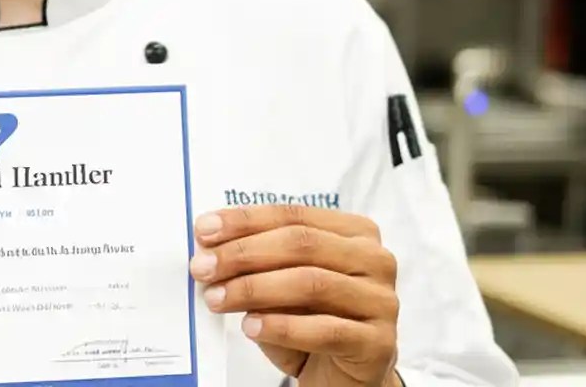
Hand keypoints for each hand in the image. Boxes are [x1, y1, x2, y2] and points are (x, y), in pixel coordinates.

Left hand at [189, 206, 401, 386]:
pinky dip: (282, 326)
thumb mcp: (278, 285)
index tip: (203, 230)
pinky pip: (326, 330)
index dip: (245, 220)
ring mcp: (382, 301)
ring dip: (254, 289)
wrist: (342, 378)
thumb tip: (207, 245)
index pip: (293, 215)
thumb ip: (254, 261)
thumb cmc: (309, 321)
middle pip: (301, 244)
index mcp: (354, 232)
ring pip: (311, 283)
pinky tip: (250, 327)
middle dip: (243, 254)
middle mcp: (375, 260)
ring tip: (216, 299)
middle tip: (202, 268)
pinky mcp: (378, 342)